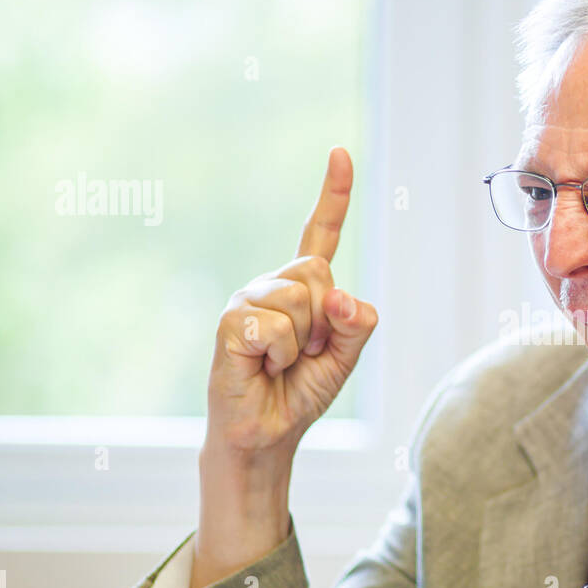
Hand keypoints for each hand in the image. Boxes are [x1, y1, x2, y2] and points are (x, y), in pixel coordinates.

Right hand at [206, 147, 378, 459]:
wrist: (267, 433)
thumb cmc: (301, 393)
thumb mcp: (345, 357)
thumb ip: (357, 323)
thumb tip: (341, 297)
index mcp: (302, 287)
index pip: (321, 233)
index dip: (334, 195)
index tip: (340, 153)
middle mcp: (271, 284)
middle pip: (319, 271)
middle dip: (327, 319)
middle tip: (306, 353)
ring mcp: (247, 300)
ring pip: (302, 299)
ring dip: (304, 343)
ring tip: (282, 363)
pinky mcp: (231, 322)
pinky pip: (277, 326)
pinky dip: (281, 356)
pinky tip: (262, 367)